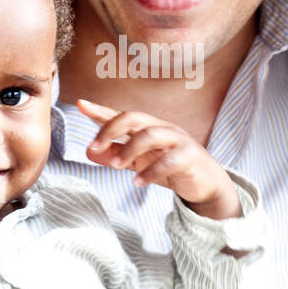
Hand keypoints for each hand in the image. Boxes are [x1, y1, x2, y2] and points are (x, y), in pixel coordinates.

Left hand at [77, 99, 240, 220]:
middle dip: (110, 130)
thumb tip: (90, 153)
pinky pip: (170, 160)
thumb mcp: (139, 162)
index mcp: (148, 126)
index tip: (81, 105)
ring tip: (114, 166)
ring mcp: (178, 140)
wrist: (206, 183)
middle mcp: (162, 127)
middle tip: (94, 148)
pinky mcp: (190, 157)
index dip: (101, 110)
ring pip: (151, 135)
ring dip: (128, 150)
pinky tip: (138, 182)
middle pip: (134, 117)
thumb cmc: (171, 167)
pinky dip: (151, 171)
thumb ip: (116, 155)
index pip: (121, 115)